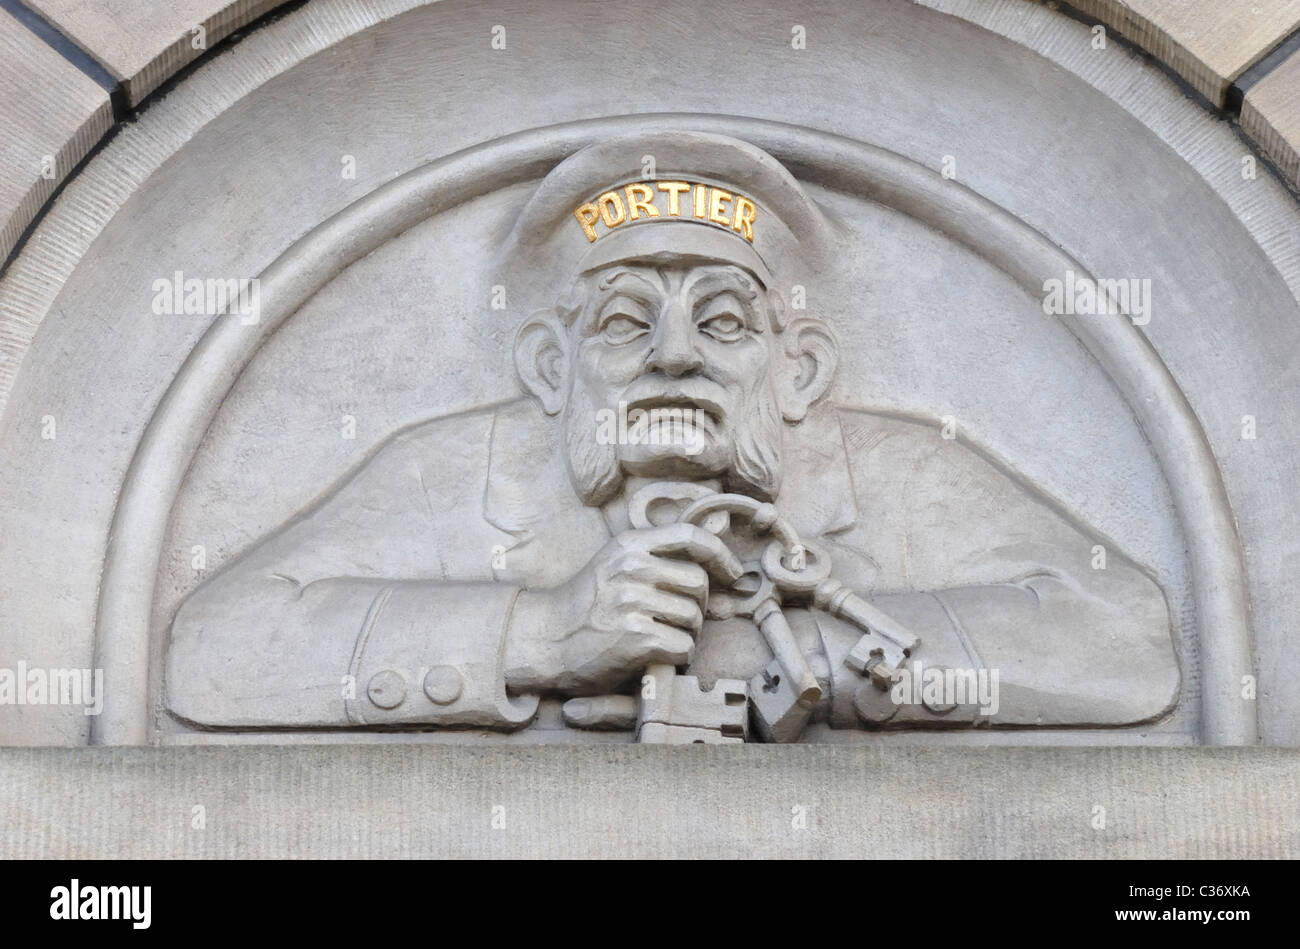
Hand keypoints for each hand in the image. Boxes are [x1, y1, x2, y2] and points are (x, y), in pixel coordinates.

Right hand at [504, 523, 742, 693]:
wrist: (543, 640)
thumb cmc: (586, 605)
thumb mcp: (616, 564)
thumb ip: (657, 553)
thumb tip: (717, 539)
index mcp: (629, 545)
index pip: (691, 536)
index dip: (720, 555)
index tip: (731, 574)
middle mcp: (631, 568)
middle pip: (698, 583)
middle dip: (697, 607)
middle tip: (676, 622)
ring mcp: (632, 601)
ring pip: (693, 618)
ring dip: (686, 635)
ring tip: (660, 639)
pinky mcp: (635, 636)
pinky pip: (684, 647)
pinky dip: (677, 657)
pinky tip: (655, 656)